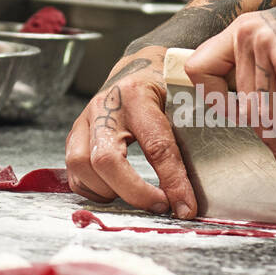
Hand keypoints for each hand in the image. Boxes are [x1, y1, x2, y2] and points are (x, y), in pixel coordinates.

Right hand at [65, 47, 197, 217]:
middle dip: (134, 192)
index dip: (172, 181)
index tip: (186, 207)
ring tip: (137, 196)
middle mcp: (104, 108)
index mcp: (137, 96)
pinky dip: (94, 190)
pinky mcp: (75, 135)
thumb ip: (193, 131)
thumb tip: (202, 182)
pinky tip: (116, 190)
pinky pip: (74, 173)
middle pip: (106, 160)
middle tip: (161, 206)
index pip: (155, 146)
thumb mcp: (183, 98)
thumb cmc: (163, 84)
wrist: (137, 67)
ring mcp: (84, 121)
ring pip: (82, 168)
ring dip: (110, 192)